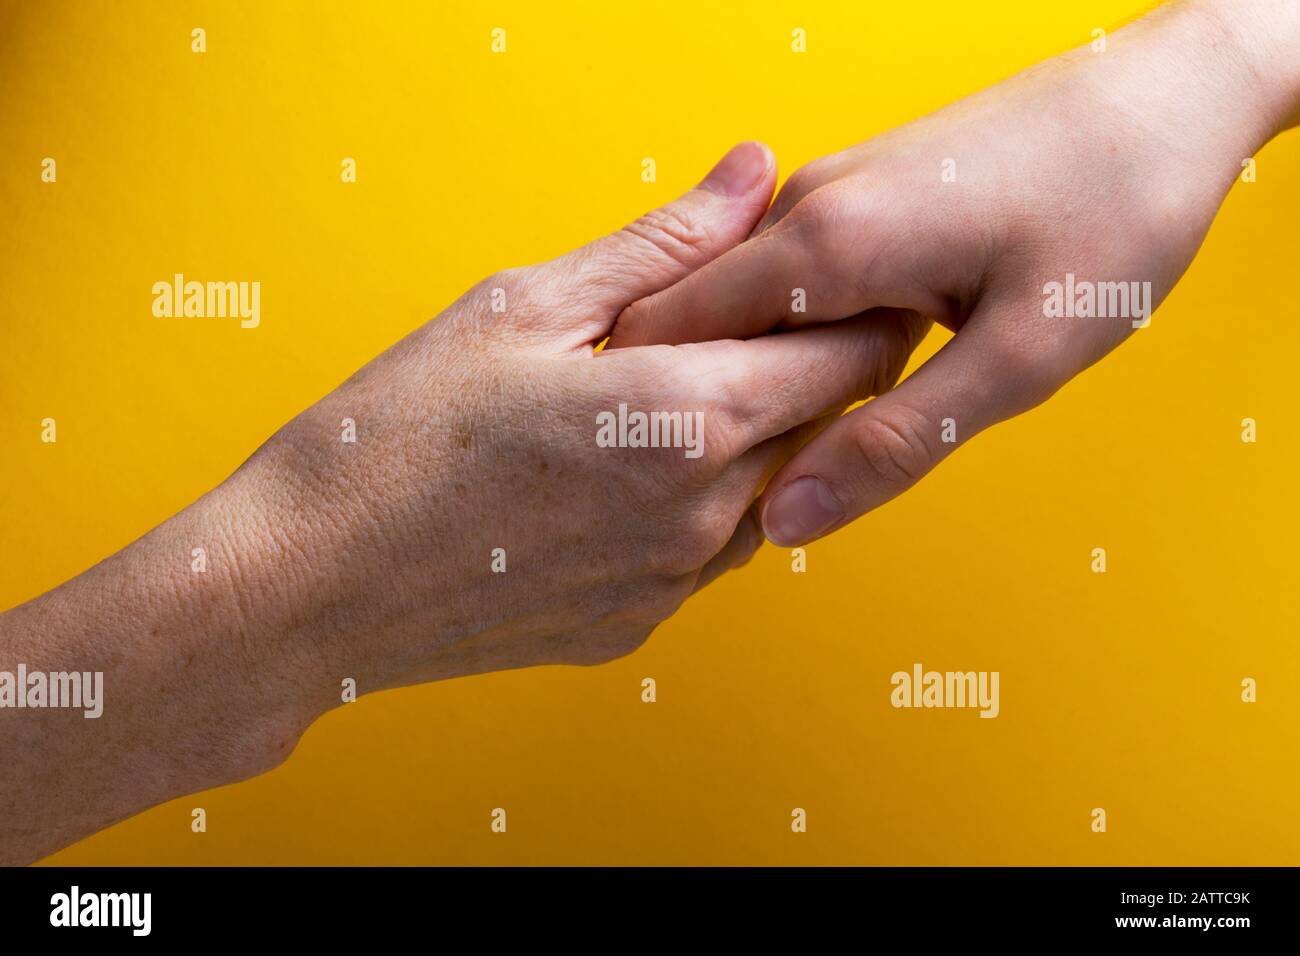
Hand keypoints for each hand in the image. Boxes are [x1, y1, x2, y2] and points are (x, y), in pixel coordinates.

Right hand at [0, 142, 918, 862]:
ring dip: (751, 437)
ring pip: (773, 491)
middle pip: (824, 425)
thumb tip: (750, 176)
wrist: (304, 588)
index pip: (850, 356)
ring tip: (658, 394)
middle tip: (728, 323)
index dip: (856, 309)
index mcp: (688, 419)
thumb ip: (661, 244)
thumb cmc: (392, 436)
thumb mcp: (522, 307)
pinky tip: (618, 470)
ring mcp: (672, 584)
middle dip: (805, 366)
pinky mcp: (636, 625)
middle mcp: (703, 515)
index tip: (824, 281)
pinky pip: (708, 553)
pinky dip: (696, 502)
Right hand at [610, 0, 1299, 545]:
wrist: (1175, 95)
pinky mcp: (861, 197)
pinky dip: (795, 338)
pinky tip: (847, 375)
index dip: (654, 413)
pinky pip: (789, 281)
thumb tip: (791, 518)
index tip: (668, 480)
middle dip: (706, 402)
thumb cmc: (1115, 211)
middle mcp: (810, 208)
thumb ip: (893, 442)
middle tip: (758, 473)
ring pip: (746, 305)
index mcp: (827, 244)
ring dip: (757, 374)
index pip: (670, 333)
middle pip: (699, 323)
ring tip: (807, 433)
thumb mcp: (1018, 358)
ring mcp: (832, 194)